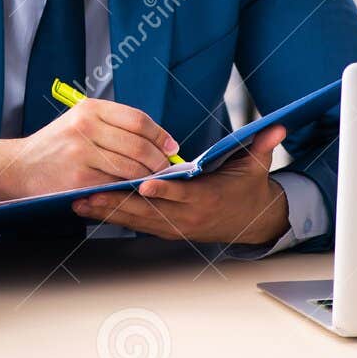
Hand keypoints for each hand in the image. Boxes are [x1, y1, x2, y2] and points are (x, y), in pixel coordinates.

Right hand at [0, 98, 176, 206]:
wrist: (19, 167)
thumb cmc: (55, 146)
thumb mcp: (80, 122)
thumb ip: (114, 126)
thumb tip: (157, 141)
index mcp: (89, 109)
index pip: (137, 120)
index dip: (160, 135)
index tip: (171, 147)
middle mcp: (85, 127)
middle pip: (139, 145)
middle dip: (158, 161)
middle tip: (165, 169)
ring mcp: (81, 153)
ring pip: (131, 167)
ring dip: (147, 178)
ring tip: (151, 182)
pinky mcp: (79, 179)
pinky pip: (115, 185)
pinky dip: (128, 190)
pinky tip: (132, 192)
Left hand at [71, 124, 290, 244]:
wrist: (251, 221)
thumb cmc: (248, 188)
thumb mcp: (257, 166)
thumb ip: (261, 146)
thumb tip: (277, 127)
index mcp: (207, 200)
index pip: (182, 195)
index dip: (163, 191)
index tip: (143, 184)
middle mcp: (187, 217)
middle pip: (149, 211)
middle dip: (117, 203)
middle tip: (88, 194)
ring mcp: (173, 227)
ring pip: (136, 220)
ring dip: (107, 212)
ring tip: (79, 202)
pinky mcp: (164, 230)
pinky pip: (135, 224)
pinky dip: (112, 216)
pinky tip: (90, 208)